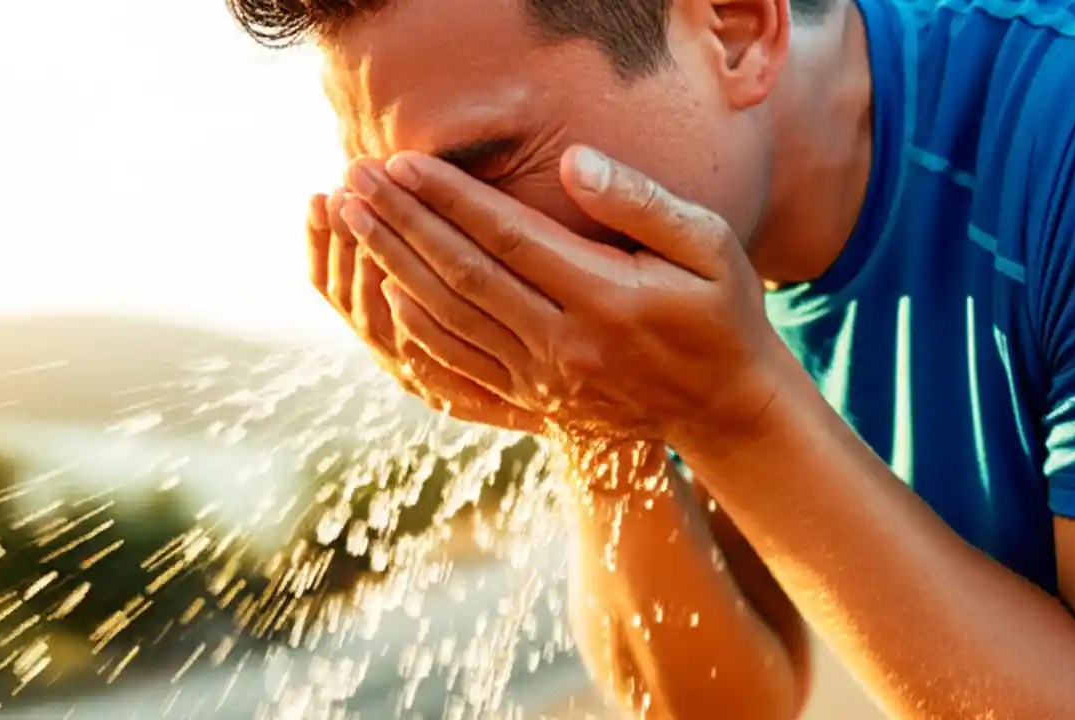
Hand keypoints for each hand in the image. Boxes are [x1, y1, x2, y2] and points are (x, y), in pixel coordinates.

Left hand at [336, 146, 793, 450]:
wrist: (723, 407)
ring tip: (351, 222)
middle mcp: (564, 344)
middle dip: (401, 222)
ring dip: (392, 267)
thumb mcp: (709, 245)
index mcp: (605, 297)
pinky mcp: (531, 403)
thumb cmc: (720, 312)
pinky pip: (457, 365)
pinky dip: (415, 327)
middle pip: (462, 275)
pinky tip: (383, 290)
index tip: (401, 161)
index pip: (507, 236)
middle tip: (355, 178)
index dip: (448, 197)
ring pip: (448, 319)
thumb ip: (640, 202)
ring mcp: (543, 380)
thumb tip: (571, 163)